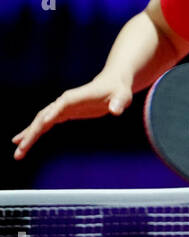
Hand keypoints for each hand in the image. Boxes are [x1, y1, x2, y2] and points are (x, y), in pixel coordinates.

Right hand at [11, 73, 133, 159]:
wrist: (112, 83)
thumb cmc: (118, 90)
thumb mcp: (123, 96)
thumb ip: (119, 103)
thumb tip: (116, 111)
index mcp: (76, 97)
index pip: (61, 106)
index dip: (51, 114)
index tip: (42, 125)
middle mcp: (64, 102)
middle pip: (43, 117)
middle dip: (31, 133)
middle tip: (20, 149)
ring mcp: (61, 108)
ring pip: (40, 123)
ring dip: (29, 137)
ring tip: (17, 152)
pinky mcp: (63, 113)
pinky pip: (45, 125)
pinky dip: (35, 134)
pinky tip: (25, 143)